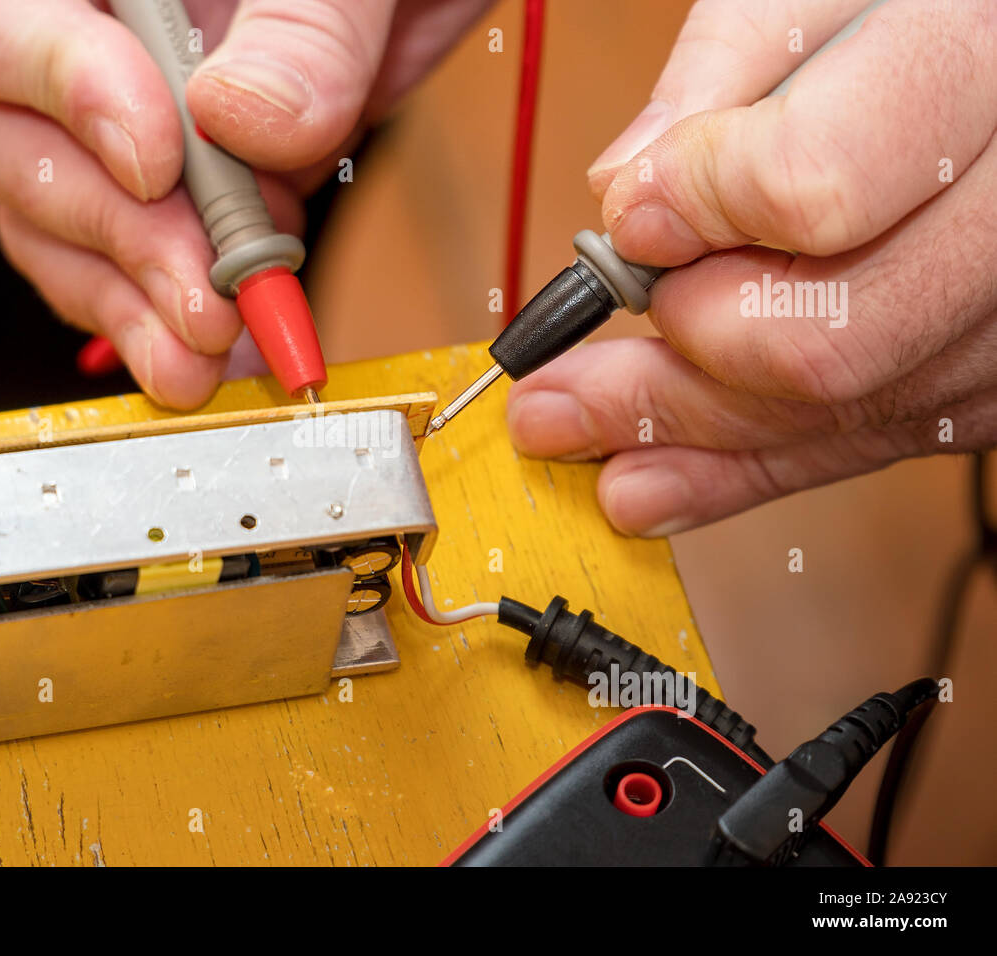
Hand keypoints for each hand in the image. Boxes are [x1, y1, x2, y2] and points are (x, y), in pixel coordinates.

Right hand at [0, 0, 489, 406]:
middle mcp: (78, 36)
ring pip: (47, 220)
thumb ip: (307, 27)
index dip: (52, 85)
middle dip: (114, 226)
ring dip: (128, 296)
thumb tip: (238, 117)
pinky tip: (208, 353)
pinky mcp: (151, 200)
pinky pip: (107, 269)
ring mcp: (106, 125)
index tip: (157, 161)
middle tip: (206, 289)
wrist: (412, 6)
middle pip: (3, 137)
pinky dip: (154, 321)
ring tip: (206, 343)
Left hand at [507, 0, 996, 535]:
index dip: (695, 210)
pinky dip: (733, 472)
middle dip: (673, 346)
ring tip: (558, 424)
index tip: (628, 219)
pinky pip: (854, 450)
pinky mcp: (990, 388)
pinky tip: (640, 479)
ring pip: (829, 411)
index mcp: (982, 75)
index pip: (814, 184)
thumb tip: (624, 189)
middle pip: (819, 338)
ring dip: (672, 428)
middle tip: (568, 357)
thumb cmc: (926, 18)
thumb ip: (722, 72)